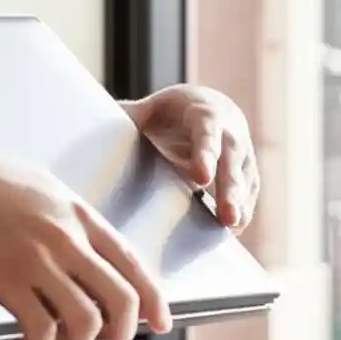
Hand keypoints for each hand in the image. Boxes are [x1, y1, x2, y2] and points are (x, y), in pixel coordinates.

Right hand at [0, 136, 172, 339]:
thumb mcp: (33, 184)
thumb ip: (61, 215)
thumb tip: (76, 245)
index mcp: (75, 211)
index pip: (133, 263)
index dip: (153, 299)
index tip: (156, 320)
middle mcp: (64, 236)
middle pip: (122, 299)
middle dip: (120, 330)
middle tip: (101, 338)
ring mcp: (36, 258)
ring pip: (87, 320)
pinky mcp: (3, 278)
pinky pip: (40, 329)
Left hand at [123, 84, 258, 230]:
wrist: (212, 110)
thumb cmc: (174, 112)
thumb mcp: (151, 108)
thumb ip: (127, 116)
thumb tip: (91, 120)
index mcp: (205, 114)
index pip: (207, 133)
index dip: (205, 153)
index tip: (199, 178)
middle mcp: (231, 134)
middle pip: (232, 162)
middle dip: (229, 190)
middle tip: (226, 217)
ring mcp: (243, 155)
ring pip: (245, 181)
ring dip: (240, 205)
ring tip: (230, 229)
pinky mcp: (247, 174)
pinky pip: (249, 194)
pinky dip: (243, 210)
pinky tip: (231, 231)